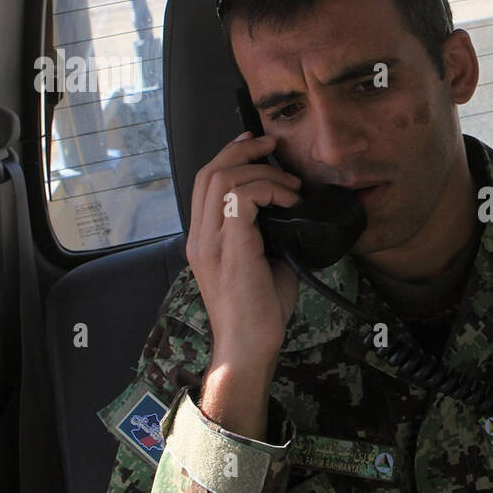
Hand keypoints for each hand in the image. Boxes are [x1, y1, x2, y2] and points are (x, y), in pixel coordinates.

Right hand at [186, 131, 301, 434]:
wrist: (249, 347)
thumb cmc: (260, 311)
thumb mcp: (263, 261)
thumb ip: (267, 233)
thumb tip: (292, 210)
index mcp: (204, 239)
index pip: (205, 182)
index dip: (230, 155)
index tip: (257, 145)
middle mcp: (200, 237)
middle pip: (209, 172)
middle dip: (242, 150)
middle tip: (272, 145)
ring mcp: (211, 243)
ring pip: (222, 179)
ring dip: (262, 172)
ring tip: (290, 184)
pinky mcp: (230, 249)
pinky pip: (241, 198)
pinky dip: (268, 189)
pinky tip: (288, 201)